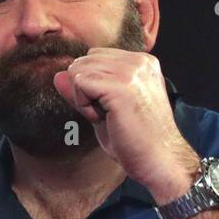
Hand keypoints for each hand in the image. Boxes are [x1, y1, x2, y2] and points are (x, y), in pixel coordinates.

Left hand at [52, 50, 199, 198]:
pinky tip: (100, 119)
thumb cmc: (137, 142)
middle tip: (105, 115)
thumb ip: (84, 90)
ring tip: (105, 117)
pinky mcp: (120, 86)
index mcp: (142, 63)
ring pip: (79, 70)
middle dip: (84, 88)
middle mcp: (139, 61)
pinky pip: (79, 83)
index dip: (92, 83)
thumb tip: (57, 75)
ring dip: (83, 98)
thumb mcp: (106, 110)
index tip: (109, 109)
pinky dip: (82, 104)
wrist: (160, 162)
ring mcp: (131, 71)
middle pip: (85, 60)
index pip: (97, 57)